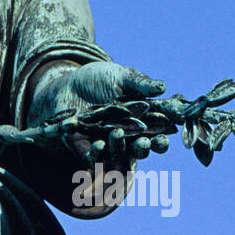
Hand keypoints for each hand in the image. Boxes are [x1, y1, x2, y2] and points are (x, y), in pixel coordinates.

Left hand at [31, 61, 169, 165]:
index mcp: (142, 122)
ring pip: (118, 156)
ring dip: (121, 151)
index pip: (157, 134)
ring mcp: (107, 146)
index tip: (166, 136)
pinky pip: (93, 157)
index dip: (163, 138)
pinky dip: (96, 153)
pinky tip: (99, 144)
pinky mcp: (86, 150)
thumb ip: (140, 84)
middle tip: (144, 143)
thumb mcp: (122, 77)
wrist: (69, 84)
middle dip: (144, 148)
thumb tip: (162, 87)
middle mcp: (127, 138)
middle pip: (140, 150)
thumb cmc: (101, 79)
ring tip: (122, 139)